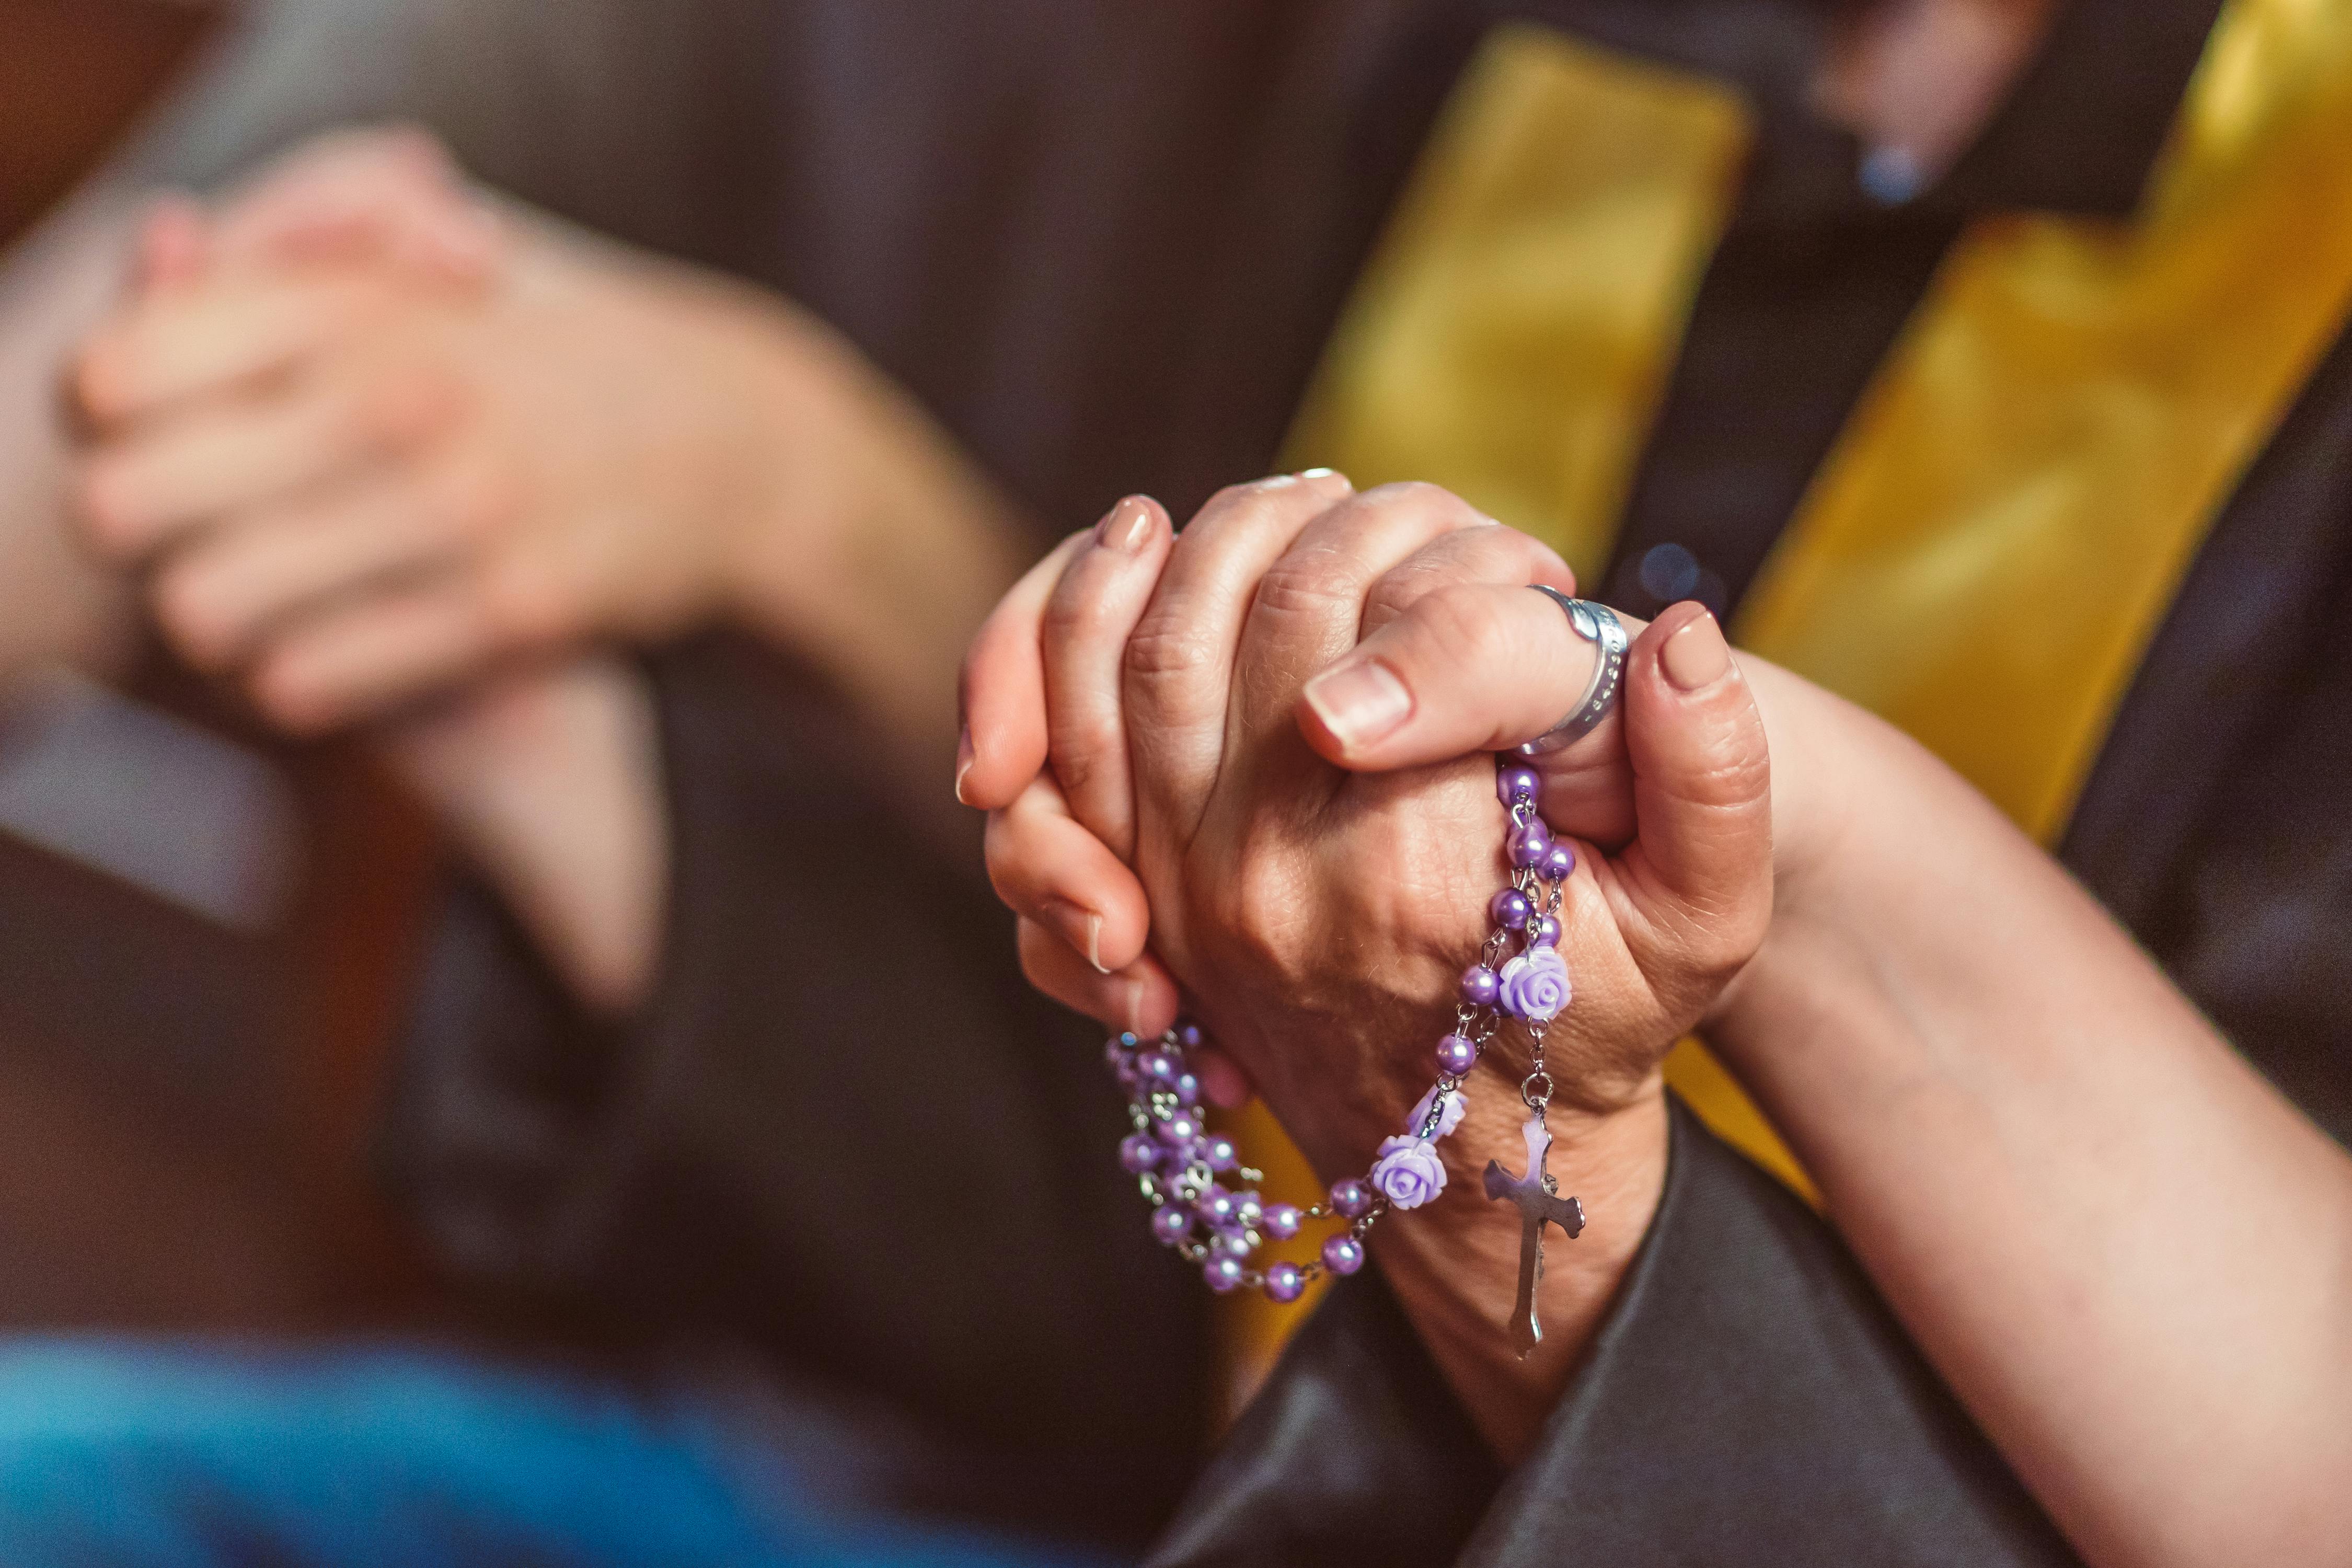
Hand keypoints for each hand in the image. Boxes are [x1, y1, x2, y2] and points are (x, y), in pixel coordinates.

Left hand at [66, 134, 670, 1007]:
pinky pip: (312, 678)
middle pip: (134, 501)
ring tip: (244, 607)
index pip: (123, 373)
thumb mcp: (431, 270)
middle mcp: (402, 397)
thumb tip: (167, 261)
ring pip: (209, 605)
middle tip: (180, 538)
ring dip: (207, 616)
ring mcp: (463, 508)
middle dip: (139, 530)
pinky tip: (318, 659)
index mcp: (361, 301)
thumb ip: (298, 265)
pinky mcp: (515, 610)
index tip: (155, 440)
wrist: (738, 444)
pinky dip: (293, 679)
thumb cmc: (551, 358)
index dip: (113, 423)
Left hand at [962, 476, 1773, 1453]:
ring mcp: (1187, 890)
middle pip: (1246, 623)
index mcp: (1412, 871)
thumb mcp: (1702, 920)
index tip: (1468, 536)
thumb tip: (1680, 638)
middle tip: (1361, 496)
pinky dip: (1082, 624)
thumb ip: (1714, 778)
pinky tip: (1142, 556)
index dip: (1413, 545)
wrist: (1471, 1153)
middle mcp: (1272, 881)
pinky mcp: (1142, 892)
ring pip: (1144, 657)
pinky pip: (1071, 734)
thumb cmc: (1596, 1019)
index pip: (1367, 632)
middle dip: (1306, 526)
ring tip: (1278, 503)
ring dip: (1201, 550)